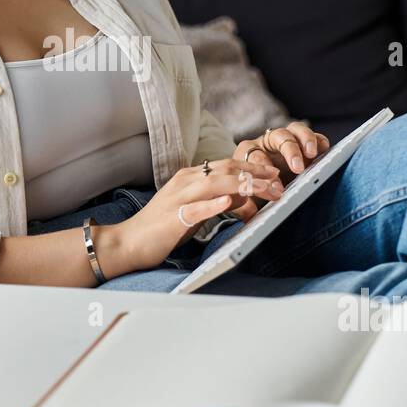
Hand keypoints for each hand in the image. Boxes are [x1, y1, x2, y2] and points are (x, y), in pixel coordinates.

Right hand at [116, 157, 284, 272]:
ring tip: (267, 190)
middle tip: (279, 180)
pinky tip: (229, 201)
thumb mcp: (192, 210)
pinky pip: (195, 208)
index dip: (252, 166)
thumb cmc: (160, 228)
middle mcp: (184, 182)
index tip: (273, 172)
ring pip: (216, 184)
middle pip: (226, 170)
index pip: (226, 165)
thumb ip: (214, 200)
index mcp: (189, 177)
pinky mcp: (172, 217)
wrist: (127, 242)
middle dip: (256, 173)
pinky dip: (213, 203)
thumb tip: (242, 197)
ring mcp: (177, 198)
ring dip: (245, 186)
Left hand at [231, 122, 329, 213]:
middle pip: (278, 136)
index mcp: (247, 152)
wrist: (259, 182)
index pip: (257, 158)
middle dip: (289, 152)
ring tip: (312, 154)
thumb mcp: (243, 198)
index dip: (268, 174)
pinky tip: (324, 151)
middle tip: (298, 169)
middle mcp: (267, 141)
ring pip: (295, 130)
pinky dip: (319, 141)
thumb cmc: (250, 191)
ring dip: (305, 140)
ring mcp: (286, 139)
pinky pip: (313, 136)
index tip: (278, 190)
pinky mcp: (303, 142)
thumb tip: (250, 216)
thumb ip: (244, 205)